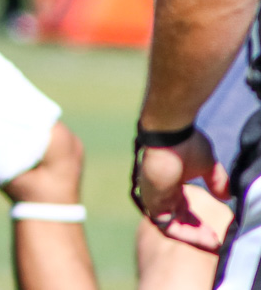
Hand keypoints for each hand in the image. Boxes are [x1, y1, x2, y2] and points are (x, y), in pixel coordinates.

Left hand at [133, 129, 230, 251]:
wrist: (169, 136)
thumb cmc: (186, 145)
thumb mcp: (207, 166)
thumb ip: (216, 181)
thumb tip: (227, 196)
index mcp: (171, 185)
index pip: (183, 209)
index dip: (198, 222)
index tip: (214, 232)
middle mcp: (161, 193)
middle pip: (178, 220)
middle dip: (197, 233)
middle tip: (215, 242)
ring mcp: (155, 198)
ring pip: (172, 226)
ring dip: (193, 236)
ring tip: (212, 243)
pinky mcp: (152, 201)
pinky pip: (166, 225)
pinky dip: (185, 234)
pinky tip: (203, 238)